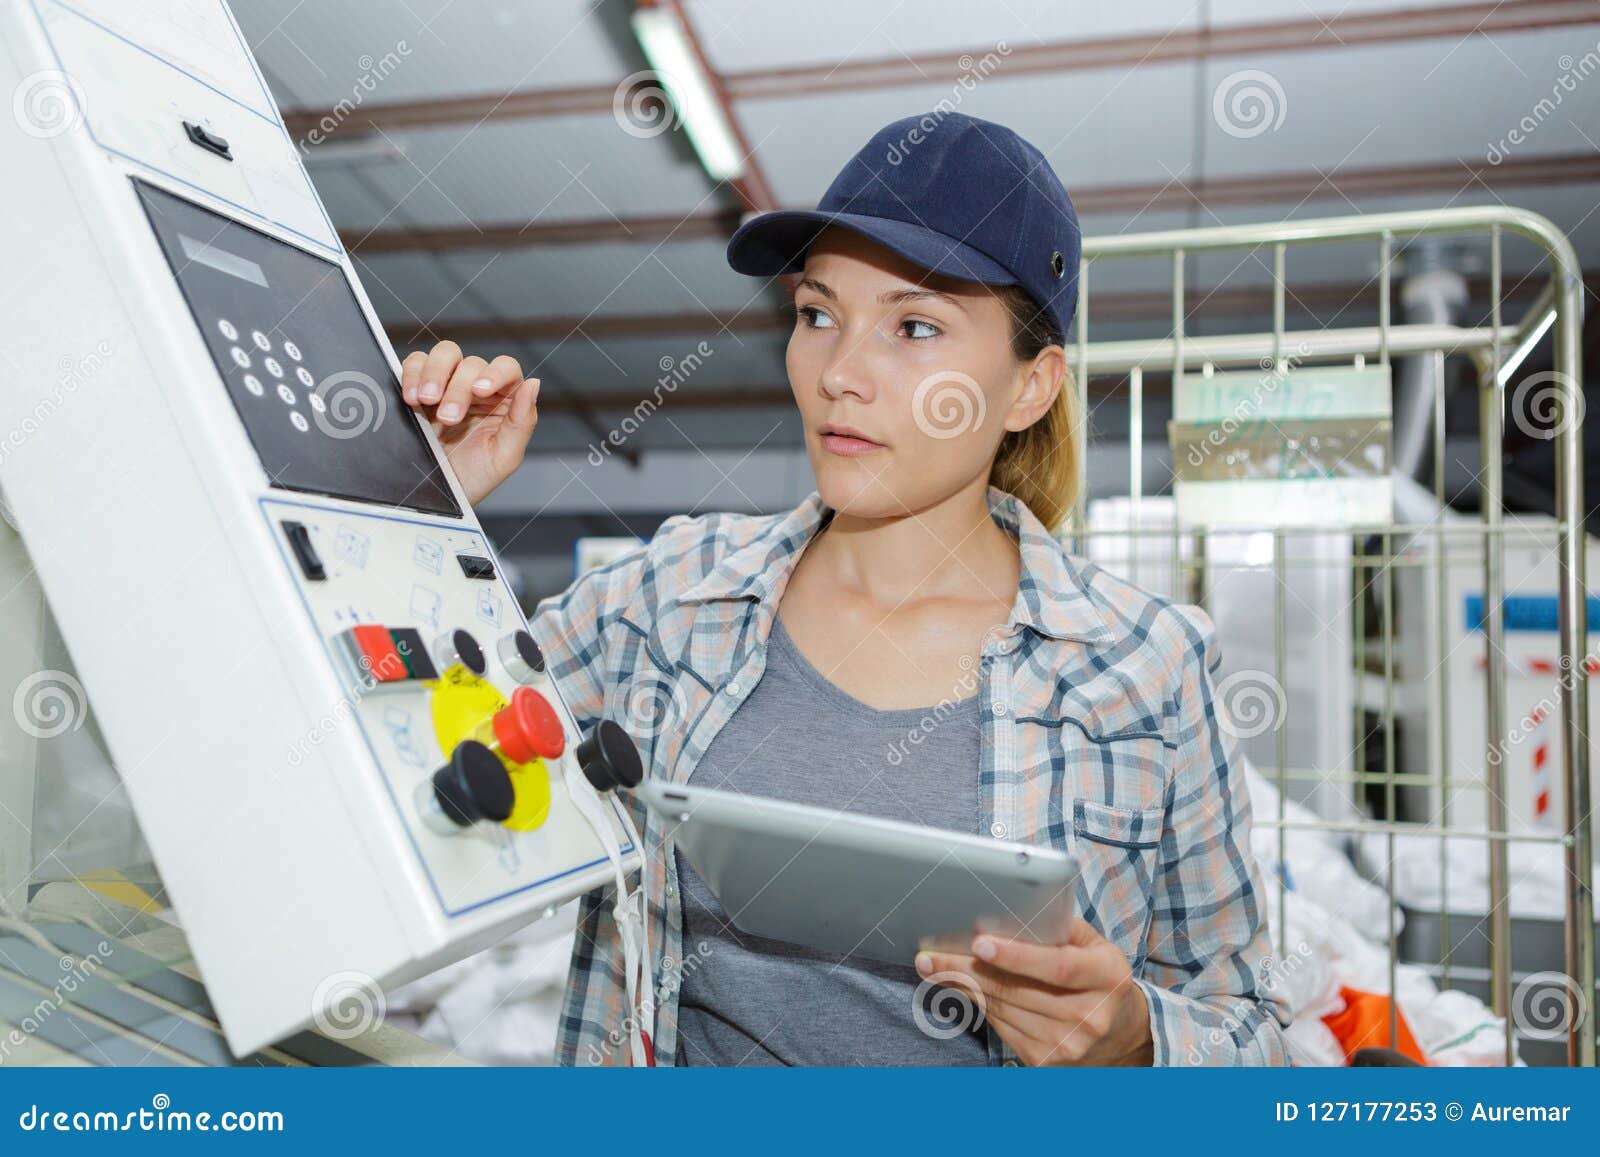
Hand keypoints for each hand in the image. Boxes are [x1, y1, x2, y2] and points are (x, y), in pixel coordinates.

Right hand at [400, 340, 538, 504]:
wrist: (435, 498)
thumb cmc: (473, 480)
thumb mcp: (504, 458)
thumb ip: (522, 421)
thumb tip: (534, 383)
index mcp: (504, 400)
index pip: (507, 368)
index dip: (495, 373)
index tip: (480, 390)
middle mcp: (477, 388)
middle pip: (471, 363)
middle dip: (458, 389)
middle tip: (447, 418)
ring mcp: (447, 385)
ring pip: (445, 354)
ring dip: (434, 373)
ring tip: (424, 401)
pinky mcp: (419, 388)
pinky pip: (414, 364)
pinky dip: (411, 374)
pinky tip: (410, 399)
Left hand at [916, 919, 1153, 1065]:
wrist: (1123, 1037)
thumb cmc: (1100, 978)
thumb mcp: (1095, 946)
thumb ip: (1060, 929)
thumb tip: (1009, 912)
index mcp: (1107, 976)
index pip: (1058, 967)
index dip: (1017, 956)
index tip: (979, 943)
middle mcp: (1090, 1015)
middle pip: (1018, 990)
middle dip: (968, 970)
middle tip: (932, 954)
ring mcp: (1069, 1044)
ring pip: (1003, 1009)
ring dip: (964, 987)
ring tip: (935, 966)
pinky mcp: (1048, 1062)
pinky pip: (1002, 1028)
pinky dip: (978, 1005)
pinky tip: (961, 988)